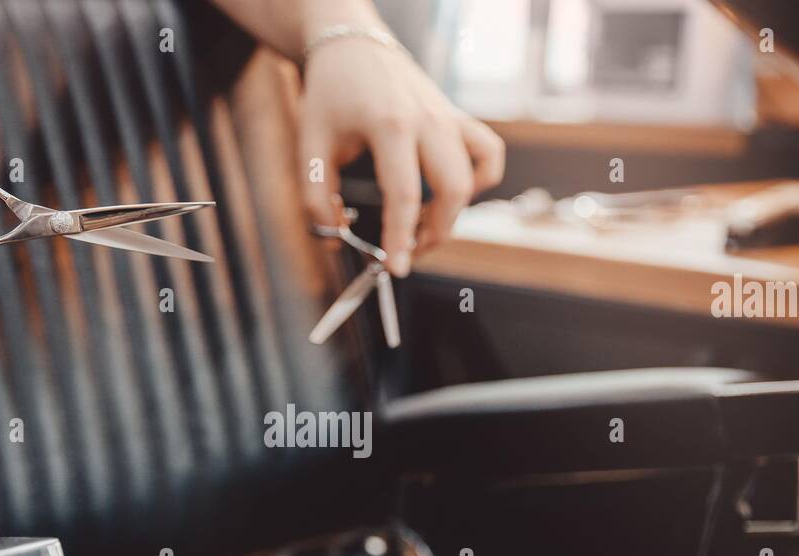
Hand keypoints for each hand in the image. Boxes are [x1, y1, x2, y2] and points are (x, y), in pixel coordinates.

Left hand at [299, 38, 503, 276]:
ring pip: (474, 177)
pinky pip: (488, 153)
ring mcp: (448, 117)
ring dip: (454, 213)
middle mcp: (428, 119)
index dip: (401, 239)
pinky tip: (452, 190)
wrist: (352, 45)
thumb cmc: (331, 93)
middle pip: (452, 191)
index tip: (397, 268)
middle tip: (408, 250)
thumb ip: (316, 197)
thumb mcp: (310, 145)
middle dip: (434, 233)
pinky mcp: (457, 117)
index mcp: (390, 124)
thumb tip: (335, 238)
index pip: (404, 195)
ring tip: (424, 227)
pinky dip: (479, 179)